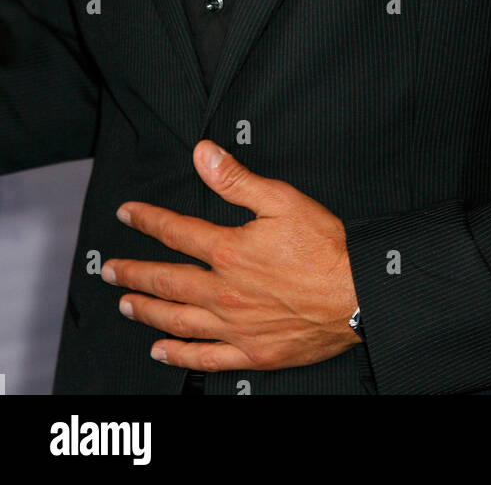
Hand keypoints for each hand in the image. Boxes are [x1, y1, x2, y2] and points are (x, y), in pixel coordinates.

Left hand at [100, 141, 359, 372]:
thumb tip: (203, 154)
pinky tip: (161, 351)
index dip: (147, 220)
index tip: (127, 214)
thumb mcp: (282, 199)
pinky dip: (179, 356)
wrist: (358, 293)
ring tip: (125, 303)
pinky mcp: (251, 352)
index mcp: (229, 251)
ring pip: (176, 320)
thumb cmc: (325, 247)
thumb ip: (236, 179)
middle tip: (109, 269)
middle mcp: (224, 291)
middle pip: (165, 280)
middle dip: (132, 272)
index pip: (175, 232)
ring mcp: (235, 326)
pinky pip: (204, 358)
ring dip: (146, 311)